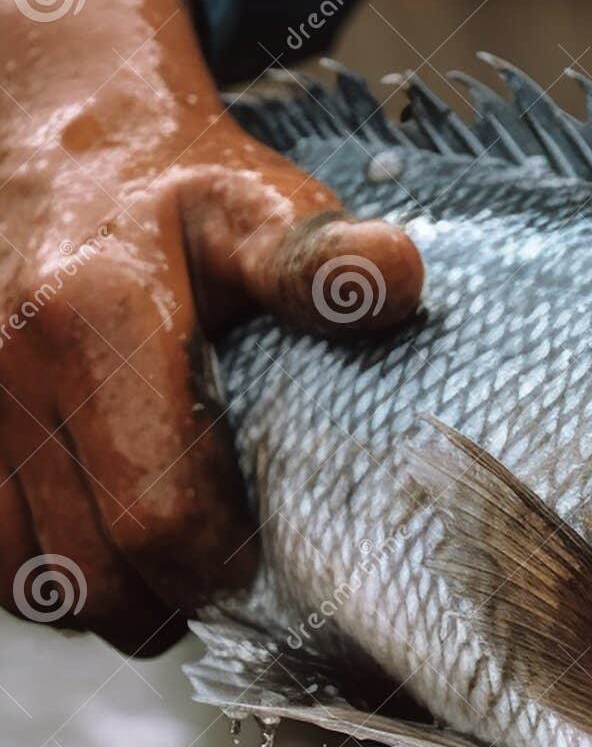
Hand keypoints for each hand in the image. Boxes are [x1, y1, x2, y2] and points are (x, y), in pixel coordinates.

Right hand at [0, 0, 422, 653]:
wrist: (50, 144)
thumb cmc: (171, 191)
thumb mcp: (258, 206)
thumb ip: (320, 259)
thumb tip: (398, 279)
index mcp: (96, 317)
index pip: (158, 509)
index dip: (220, 565)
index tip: (267, 562)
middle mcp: (6, 371)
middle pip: (91, 570)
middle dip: (173, 602)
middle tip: (231, 581)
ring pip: (33, 583)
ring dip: (111, 599)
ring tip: (176, 566)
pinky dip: (52, 577)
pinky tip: (110, 543)